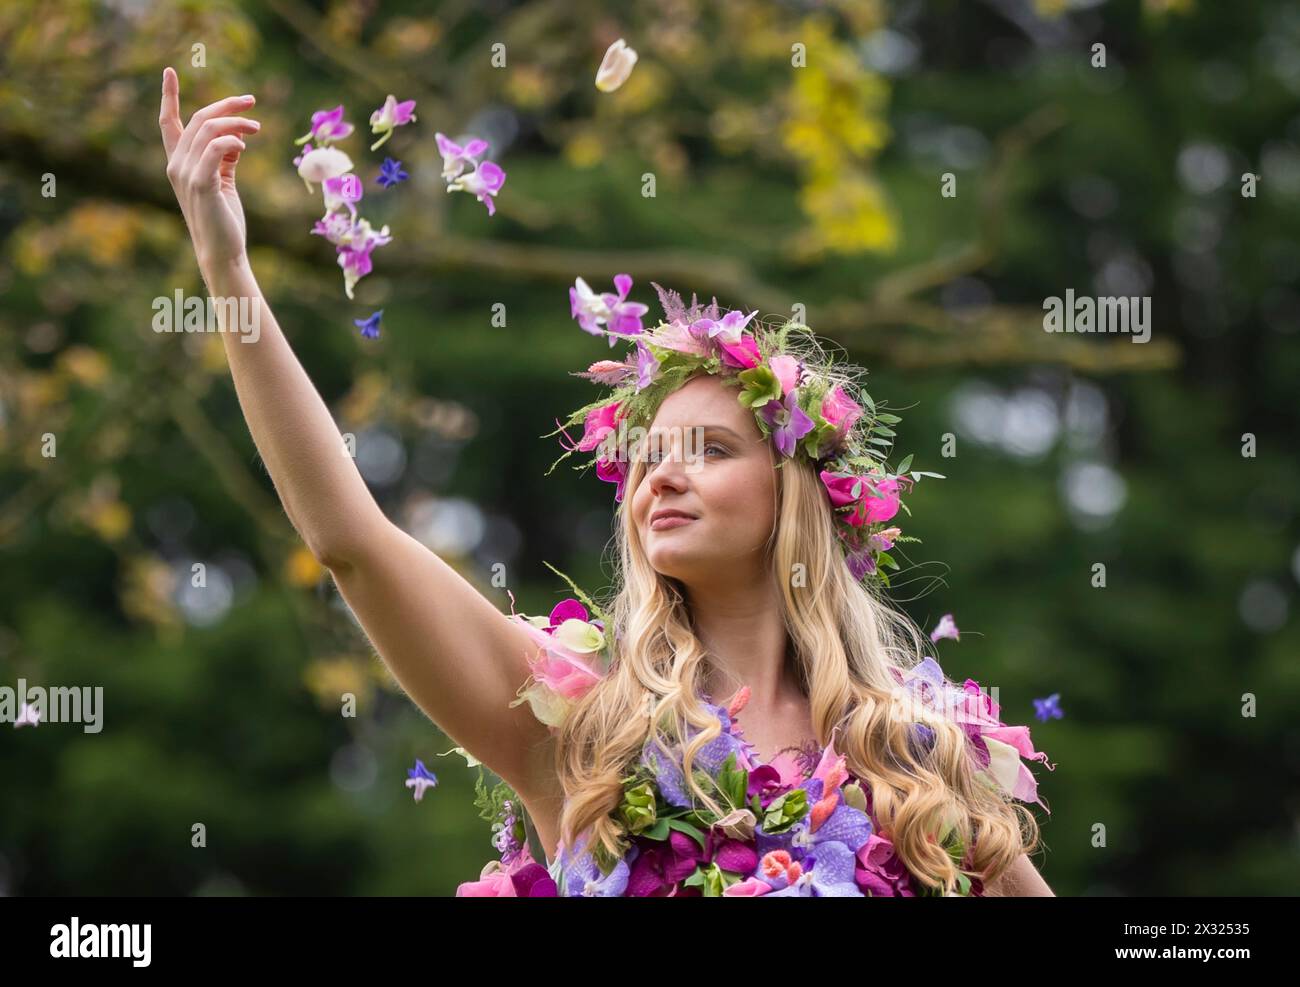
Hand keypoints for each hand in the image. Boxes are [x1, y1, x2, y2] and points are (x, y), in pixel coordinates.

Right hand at [158, 66, 260, 274]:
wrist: (222, 252)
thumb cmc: (223, 219)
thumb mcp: (223, 181)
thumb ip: (225, 158)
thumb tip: (236, 136)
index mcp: (179, 163)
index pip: (168, 123)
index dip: (168, 96)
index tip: (169, 70)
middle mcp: (176, 165)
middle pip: (199, 120)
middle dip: (226, 106)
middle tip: (251, 101)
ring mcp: (186, 175)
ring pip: (208, 131)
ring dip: (236, 123)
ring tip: (257, 127)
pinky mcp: (201, 185)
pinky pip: (215, 150)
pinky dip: (231, 141)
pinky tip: (245, 144)